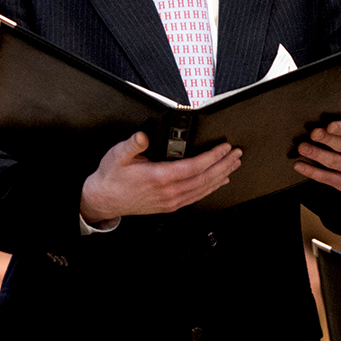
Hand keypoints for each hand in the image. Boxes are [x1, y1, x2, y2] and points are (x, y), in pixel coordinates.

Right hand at [78, 131, 241, 226]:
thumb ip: (133, 144)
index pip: (194, 167)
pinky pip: (196, 197)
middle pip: (204, 178)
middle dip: (223, 165)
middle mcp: (168, 192)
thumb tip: (143, 135)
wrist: (104, 199)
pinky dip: (210, 188)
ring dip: (221, 176)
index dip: (212, 157)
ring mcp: (171, 201)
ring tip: (233, 165)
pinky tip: (218, 181)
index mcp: (159, 177)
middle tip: (236, 154)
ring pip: (203, 189)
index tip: (224, 147)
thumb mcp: (117, 155)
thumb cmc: (111, 177)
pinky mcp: (170, 205)